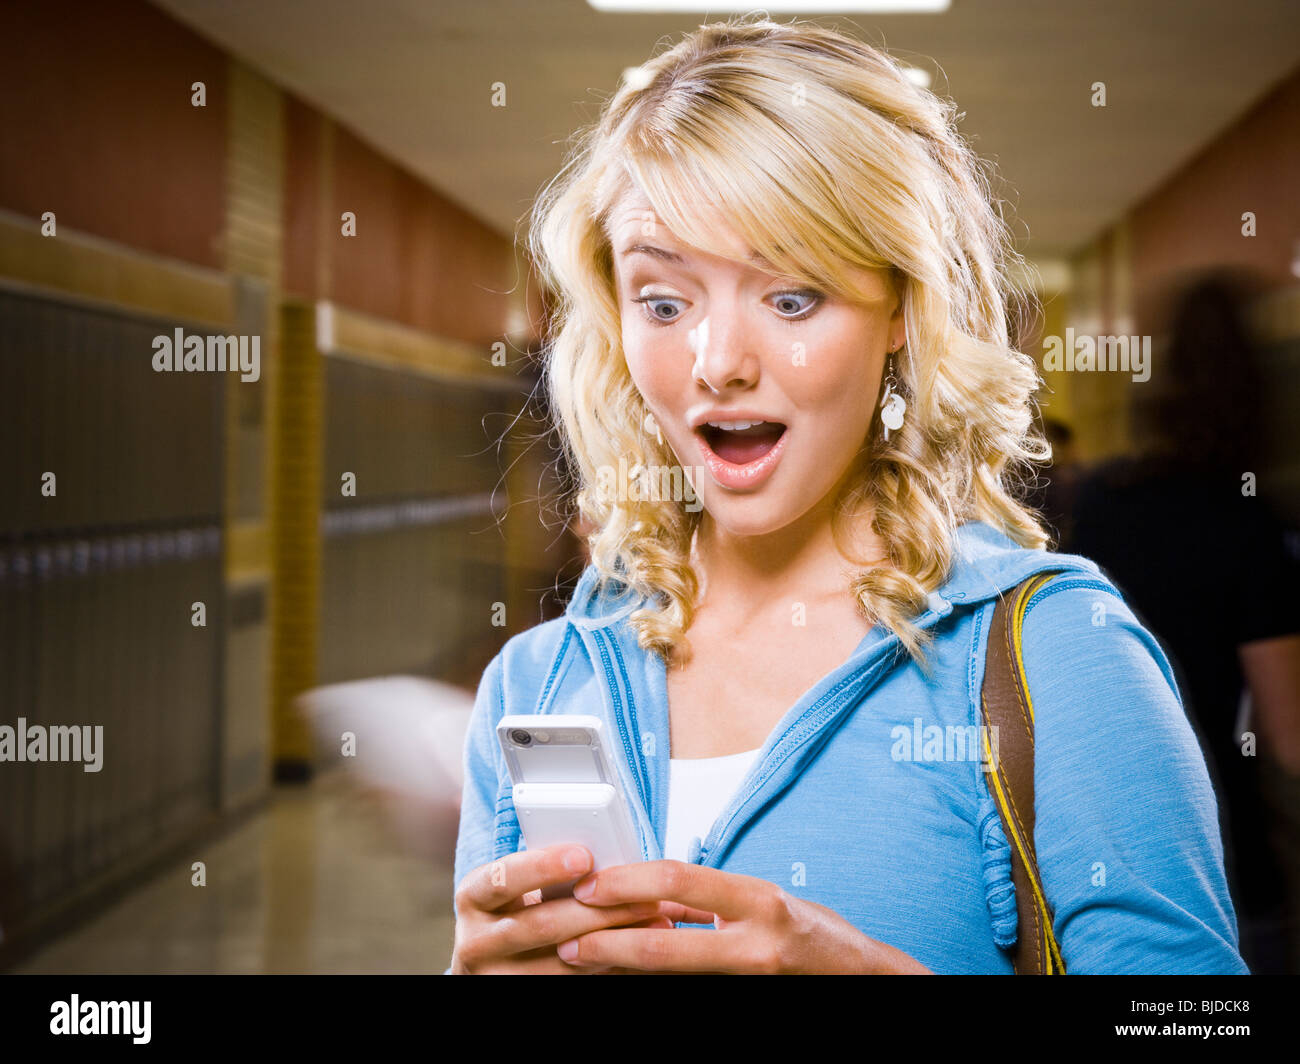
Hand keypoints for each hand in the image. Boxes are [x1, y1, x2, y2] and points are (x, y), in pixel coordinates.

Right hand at [449, 845, 673, 973]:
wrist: (494, 961)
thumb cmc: (517, 910)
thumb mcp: (518, 887)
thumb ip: (550, 872)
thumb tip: (611, 857)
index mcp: (474, 896)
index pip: (503, 877)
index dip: (543, 867)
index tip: (584, 856)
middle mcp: (476, 941)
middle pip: (542, 925)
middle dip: (598, 911)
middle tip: (645, 898)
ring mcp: (496, 977)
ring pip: (562, 963)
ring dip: (615, 943)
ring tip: (655, 925)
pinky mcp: (520, 994)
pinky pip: (571, 984)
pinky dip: (610, 968)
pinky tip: (638, 954)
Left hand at [557, 861, 933, 973]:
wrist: (865, 980)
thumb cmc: (817, 936)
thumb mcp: (766, 902)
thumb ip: (712, 899)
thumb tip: (650, 893)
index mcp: (759, 900)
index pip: (678, 880)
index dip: (626, 883)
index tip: (589, 886)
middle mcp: (757, 942)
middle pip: (663, 945)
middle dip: (605, 943)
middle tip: (566, 938)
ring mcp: (753, 979)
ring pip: (670, 974)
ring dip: (620, 968)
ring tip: (582, 961)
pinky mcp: (748, 1001)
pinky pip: (689, 991)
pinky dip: (654, 985)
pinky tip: (625, 981)